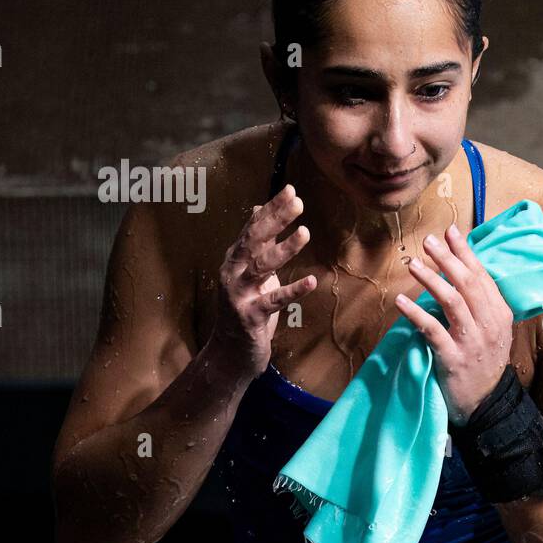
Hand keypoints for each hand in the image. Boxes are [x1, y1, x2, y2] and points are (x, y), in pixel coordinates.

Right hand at [208, 183, 316, 379]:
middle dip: (276, 220)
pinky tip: (311, 280)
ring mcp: (239, 295)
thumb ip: (256, 243)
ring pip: (262, 267)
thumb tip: (258, 208)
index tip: (291, 190)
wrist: (231, 352)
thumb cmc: (246, 308)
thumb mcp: (251, 272)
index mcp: (236, 260)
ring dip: (284, 249)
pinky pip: (273, 302)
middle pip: (254, 241)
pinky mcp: (250, 317)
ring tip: (305, 232)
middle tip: (298, 202)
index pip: (254, 227)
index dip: (271, 209)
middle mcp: (233, 272)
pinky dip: (292, 291)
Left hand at [396, 224, 514, 424]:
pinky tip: (400, 301)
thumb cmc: (484, 362)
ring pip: (453, 302)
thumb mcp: (492, 330)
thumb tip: (459, 272)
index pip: (482, 275)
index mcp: (499, 313)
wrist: (486, 403)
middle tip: (428, 241)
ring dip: (432, 280)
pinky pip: (433, 331)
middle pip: (468, 284)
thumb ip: (480, 304)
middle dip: (448, 259)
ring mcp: (472, 342)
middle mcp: (489, 324)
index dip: (465, 252)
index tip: (450, 231)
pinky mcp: (453, 359)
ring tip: (413, 264)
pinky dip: (416, 314)